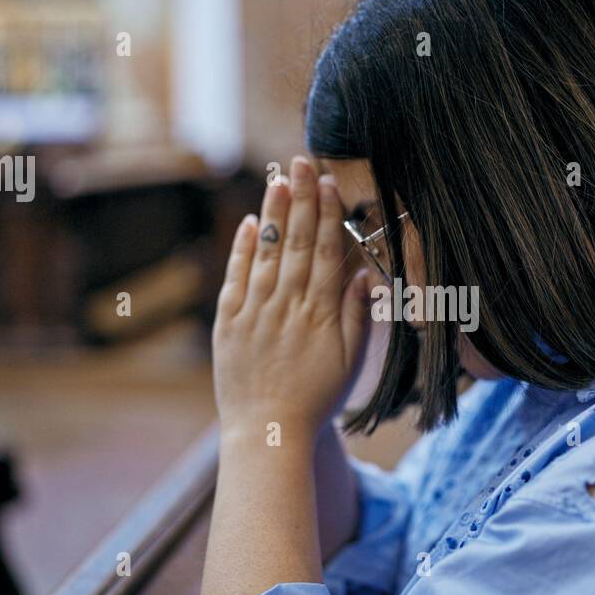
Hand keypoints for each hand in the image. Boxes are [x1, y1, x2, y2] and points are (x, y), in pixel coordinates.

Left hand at [211, 156, 373, 443]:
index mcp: (321, 314)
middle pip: (297, 243)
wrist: (268, 433)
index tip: (329, 183)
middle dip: (301, 199)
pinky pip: (235, 278)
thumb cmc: (316, 399)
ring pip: (266, 253)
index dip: (329, 215)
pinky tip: (248, 222)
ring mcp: (255, 313)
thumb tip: (366, 273)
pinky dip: (241, 249)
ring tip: (278, 179)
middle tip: (302, 161)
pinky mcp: (228, 324)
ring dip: (273, 214)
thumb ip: (358, 315)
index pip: (327, 253)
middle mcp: (288, 307)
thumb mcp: (350, 362)